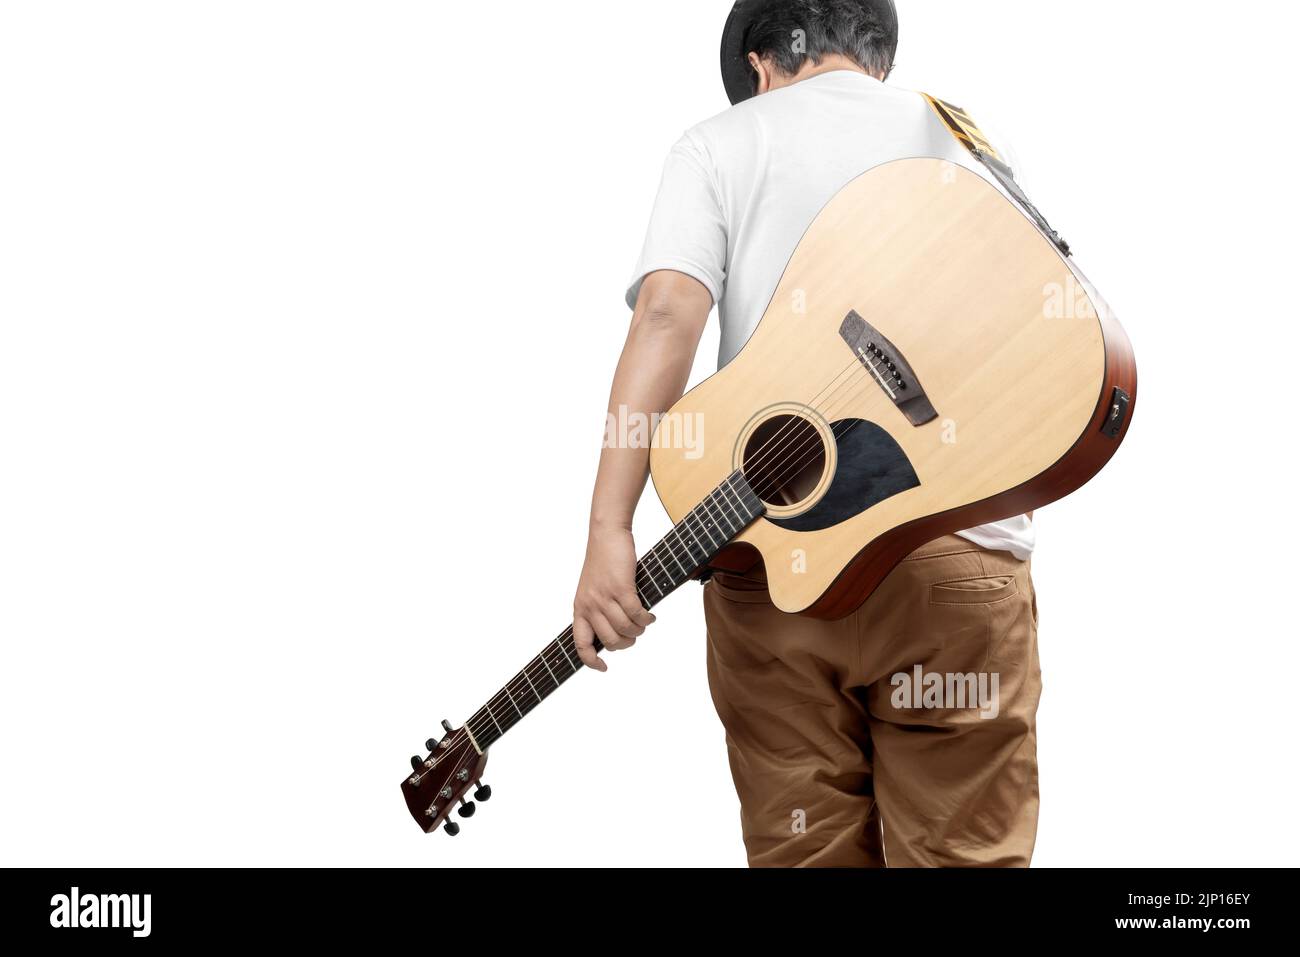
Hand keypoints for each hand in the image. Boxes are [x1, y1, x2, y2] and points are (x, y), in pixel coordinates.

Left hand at [572, 522, 655, 671]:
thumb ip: (600, 610)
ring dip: (639, 630)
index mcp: (580, 608)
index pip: (580, 644)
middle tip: (635, 633)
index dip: (591, 661)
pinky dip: (646, 619)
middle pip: (610, 641)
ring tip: (644, 622)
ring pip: (625, 629)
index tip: (604, 667)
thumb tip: (619, 632)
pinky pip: (636, 614)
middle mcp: (589, 606)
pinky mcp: (620, 588)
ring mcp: (604, 597)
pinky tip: (650, 616)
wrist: (606, 534)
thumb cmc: (604, 562)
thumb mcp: (593, 589)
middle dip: (627, 643)